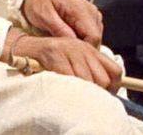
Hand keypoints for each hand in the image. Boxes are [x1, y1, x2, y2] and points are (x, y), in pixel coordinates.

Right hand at [3, 28, 121, 91]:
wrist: (26, 47)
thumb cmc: (51, 58)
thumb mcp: (75, 59)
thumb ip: (90, 69)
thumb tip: (106, 89)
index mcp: (90, 49)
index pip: (115, 71)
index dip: (114, 87)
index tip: (106, 95)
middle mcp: (83, 48)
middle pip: (103, 79)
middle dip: (96, 92)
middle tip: (86, 96)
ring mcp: (69, 50)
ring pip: (87, 81)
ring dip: (81, 91)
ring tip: (73, 93)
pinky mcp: (55, 54)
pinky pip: (69, 78)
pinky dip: (68, 87)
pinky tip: (62, 87)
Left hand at [21, 0, 102, 46]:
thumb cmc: (39, 2)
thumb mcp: (43, 16)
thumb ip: (59, 29)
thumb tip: (73, 45)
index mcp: (80, 9)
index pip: (93, 37)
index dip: (84, 50)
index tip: (70, 56)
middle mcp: (91, 11)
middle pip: (96, 39)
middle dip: (83, 50)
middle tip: (65, 54)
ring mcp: (92, 15)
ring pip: (95, 39)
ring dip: (82, 46)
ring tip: (64, 47)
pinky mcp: (90, 19)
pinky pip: (91, 36)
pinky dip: (81, 41)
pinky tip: (68, 42)